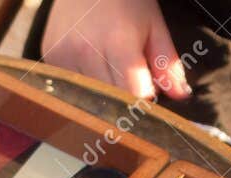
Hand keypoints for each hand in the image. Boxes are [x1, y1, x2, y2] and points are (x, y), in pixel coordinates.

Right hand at [41, 0, 191, 100]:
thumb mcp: (153, 25)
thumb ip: (167, 63)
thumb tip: (181, 95)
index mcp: (118, 43)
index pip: (134, 96)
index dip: (144, 97)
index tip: (148, 89)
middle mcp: (87, 51)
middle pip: (112, 99)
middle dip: (125, 94)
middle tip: (128, 73)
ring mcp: (63, 55)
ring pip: (90, 96)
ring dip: (104, 89)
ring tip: (108, 61)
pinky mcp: (49, 57)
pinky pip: (71, 86)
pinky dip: (84, 82)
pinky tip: (89, 59)